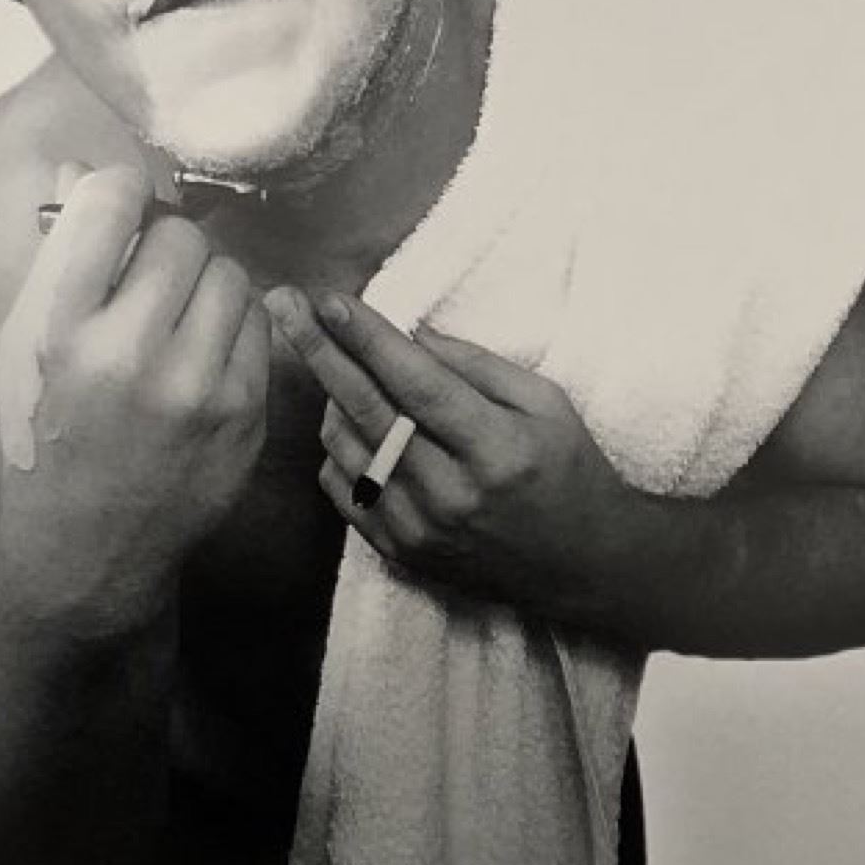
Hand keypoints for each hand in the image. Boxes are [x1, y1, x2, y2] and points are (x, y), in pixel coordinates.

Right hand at [0, 163, 268, 608]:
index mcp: (61, 330)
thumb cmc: (45, 438)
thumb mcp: (20, 348)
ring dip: (206, 283)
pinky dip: (232, 328)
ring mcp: (197, 388)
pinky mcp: (244, 413)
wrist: (87, 551)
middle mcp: (131, 355)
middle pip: (183, 235)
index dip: (120, 192)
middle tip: (150, 275)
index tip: (120, 207)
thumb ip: (55, 260)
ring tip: (177, 319)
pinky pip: (257, 326)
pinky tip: (201, 357)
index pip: (111, 203)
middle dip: (167, 244)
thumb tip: (84, 170)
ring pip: (232, 275)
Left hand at [265, 287, 624, 611]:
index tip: (331, 299)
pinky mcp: (402, 552)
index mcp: (496, 448)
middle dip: (320, 350)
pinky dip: (336, 450)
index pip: (417, 383)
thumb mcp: (545, 403)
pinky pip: (343, 491)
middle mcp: (452, 493)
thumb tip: (410, 335)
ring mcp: (421, 529)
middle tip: (284, 304)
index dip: (369, 339)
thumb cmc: (569, 470)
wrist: (580, 565)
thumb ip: (477, 366)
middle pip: (368, 410)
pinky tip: (351, 424)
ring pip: (345, 449)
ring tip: (337, 367)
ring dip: (330, 398)